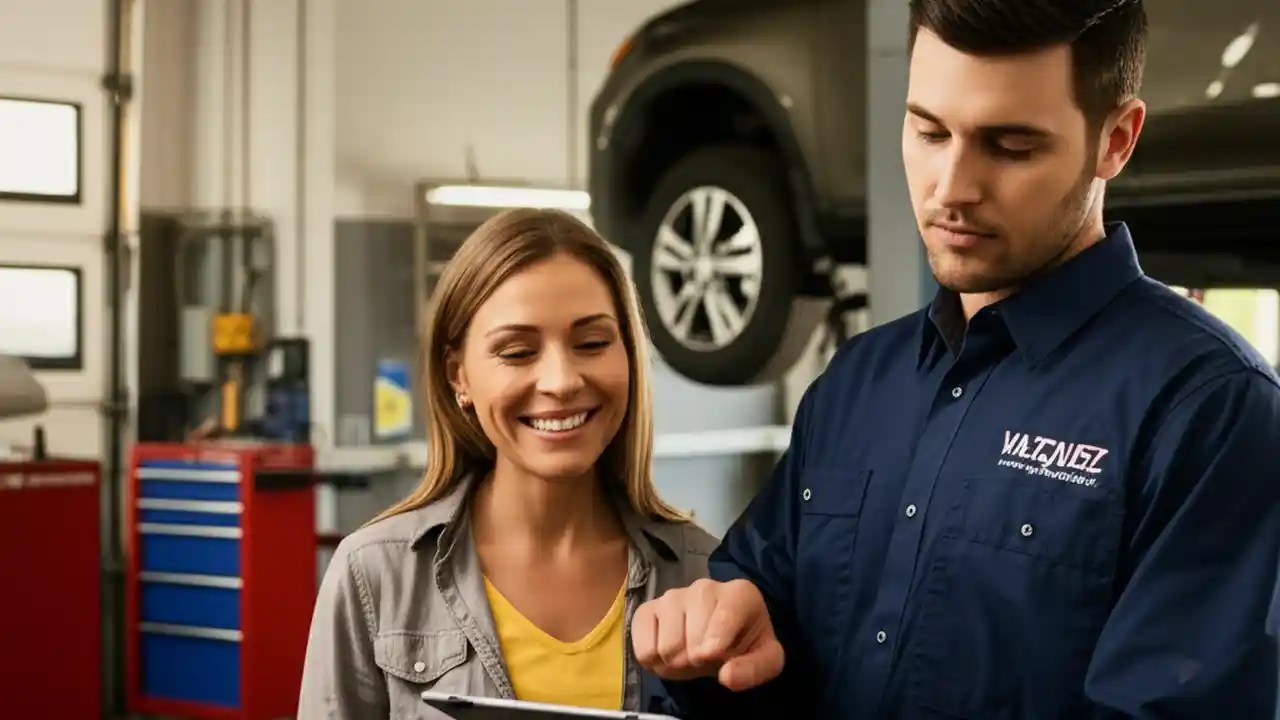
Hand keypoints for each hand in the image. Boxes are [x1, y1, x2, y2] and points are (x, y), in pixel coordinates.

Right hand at [632, 578, 784, 691]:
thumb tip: (726, 676)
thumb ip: (754, 669)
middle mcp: (703, 588)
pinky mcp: (647, 610)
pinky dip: (655, 661)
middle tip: (707, 658)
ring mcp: (672, 596)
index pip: (724, 618)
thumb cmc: (743, 643)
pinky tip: (669, 653)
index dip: (717, 646)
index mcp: (739, 594)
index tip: (716, 655)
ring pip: (668, 646)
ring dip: (678, 663)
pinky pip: (644, 647)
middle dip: (700, 660)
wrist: (720, 635)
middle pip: (693, 640)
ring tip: (690, 655)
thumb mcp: (765, 659)